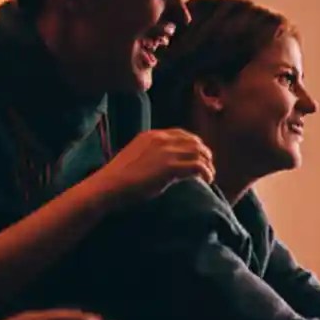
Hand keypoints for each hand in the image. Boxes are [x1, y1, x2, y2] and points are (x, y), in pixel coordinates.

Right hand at [90, 128, 213, 207]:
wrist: (110, 185)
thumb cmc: (119, 178)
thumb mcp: (137, 157)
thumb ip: (152, 155)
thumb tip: (165, 166)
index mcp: (152, 135)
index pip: (182, 134)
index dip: (194, 144)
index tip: (199, 155)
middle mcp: (161, 139)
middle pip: (194, 141)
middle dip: (204, 154)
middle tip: (209, 166)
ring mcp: (167, 152)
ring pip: (199, 153)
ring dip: (207, 164)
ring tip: (210, 175)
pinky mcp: (170, 167)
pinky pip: (198, 166)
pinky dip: (206, 173)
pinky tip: (207, 180)